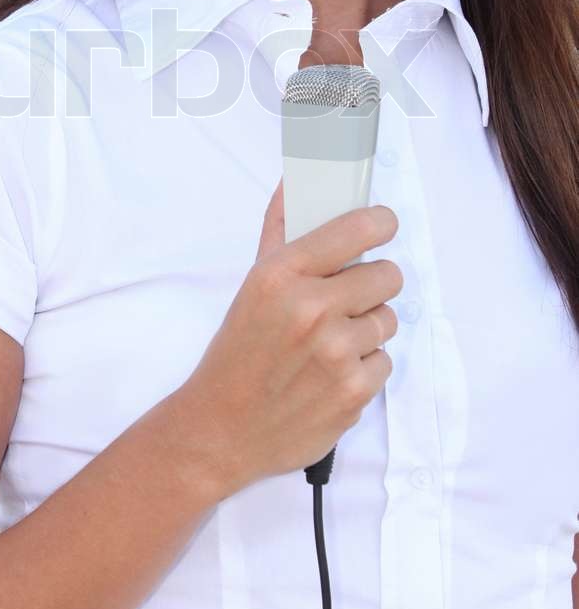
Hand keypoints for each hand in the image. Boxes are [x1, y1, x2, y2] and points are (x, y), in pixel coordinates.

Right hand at [178, 182, 401, 494]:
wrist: (221, 428)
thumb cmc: (237, 352)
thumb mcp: (252, 285)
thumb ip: (280, 230)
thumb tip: (294, 180)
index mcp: (281, 275)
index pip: (357, 228)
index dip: (380, 222)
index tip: (383, 224)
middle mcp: (311, 309)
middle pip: (387, 275)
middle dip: (373, 283)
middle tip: (349, 298)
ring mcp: (336, 353)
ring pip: (388, 320)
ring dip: (367, 329)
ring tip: (331, 342)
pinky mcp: (354, 391)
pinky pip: (385, 361)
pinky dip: (364, 367)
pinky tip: (331, 373)